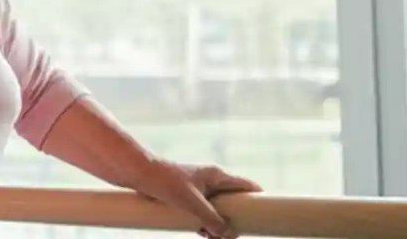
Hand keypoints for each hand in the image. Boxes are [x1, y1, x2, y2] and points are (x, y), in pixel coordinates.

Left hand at [135, 160, 259, 238]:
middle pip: (233, 203)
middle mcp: (210, 182)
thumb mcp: (192, 203)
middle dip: (237, 220)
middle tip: (238, 234)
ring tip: (219, 238)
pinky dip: (205, 225)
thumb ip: (211, 219)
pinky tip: (205, 235)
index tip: (268, 216)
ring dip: (219, 226)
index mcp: (217, 176)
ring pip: (217, 211)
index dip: (260, 200)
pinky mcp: (184, 198)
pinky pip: (201, 214)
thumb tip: (227, 234)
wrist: (137, 174)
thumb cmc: (164, 181)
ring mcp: (198, 190)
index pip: (247, 186)